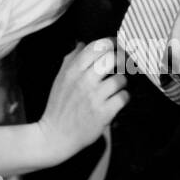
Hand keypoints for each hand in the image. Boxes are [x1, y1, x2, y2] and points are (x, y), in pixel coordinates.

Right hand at [35, 38, 128, 160]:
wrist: (55, 136)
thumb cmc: (59, 106)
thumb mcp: (60, 79)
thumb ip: (71, 60)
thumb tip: (81, 43)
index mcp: (72, 70)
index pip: (96, 46)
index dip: (111, 43)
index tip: (116, 45)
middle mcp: (84, 81)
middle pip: (112, 58)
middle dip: (122, 59)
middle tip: (124, 64)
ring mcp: (94, 97)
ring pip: (120, 79)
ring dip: (122, 83)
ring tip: (117, 87)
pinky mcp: (103, 113)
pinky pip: (123, 97)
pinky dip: (124, 98)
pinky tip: (118, 100)